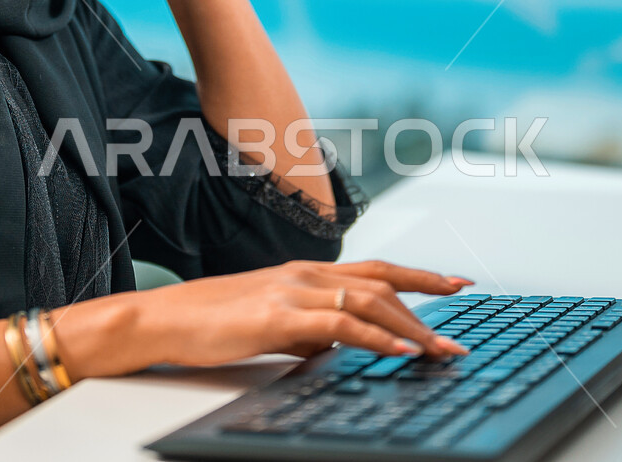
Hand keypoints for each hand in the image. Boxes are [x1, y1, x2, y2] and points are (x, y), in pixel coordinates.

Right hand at [126, 261, 473, 367]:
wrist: (163, 318)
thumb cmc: (210, 320)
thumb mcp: (271, 322)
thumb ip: (308, 328)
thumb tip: (337, 344)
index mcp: (306, 272)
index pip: (376, 269)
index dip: (420, 275)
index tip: (456, 283)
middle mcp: (306, 274)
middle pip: (384, 283)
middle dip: (430, 306)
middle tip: (458, 334)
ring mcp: (294, 292)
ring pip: (371, 301)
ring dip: (413, 329)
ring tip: (441, 352)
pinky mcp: (279, 316)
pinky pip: (342, 324)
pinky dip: (377, 338)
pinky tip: (399, 352)